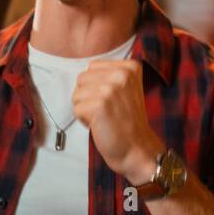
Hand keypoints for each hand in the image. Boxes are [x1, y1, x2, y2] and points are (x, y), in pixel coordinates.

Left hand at [72, 61, 163, 184]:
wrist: (137, 147)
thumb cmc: (128, 120)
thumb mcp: (127, 88)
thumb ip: (109, 75)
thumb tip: (85, 71)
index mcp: (130, 67)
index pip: (92, 67)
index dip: (96, 85)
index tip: (111, 98)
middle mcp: (122, 74)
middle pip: (82, 78)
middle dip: (88, 96)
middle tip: (106, 109)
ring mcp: (111, 89)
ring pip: (77, 94)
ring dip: (85, 108)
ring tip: (103, 116)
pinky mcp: (100, 105)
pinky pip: (76, 109)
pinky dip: (84, 120)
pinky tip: (99, 124)